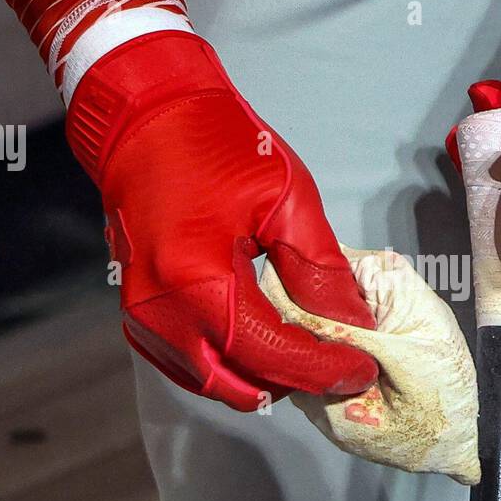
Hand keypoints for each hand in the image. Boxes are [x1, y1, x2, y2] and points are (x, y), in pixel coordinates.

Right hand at [65, 31, 377, 410]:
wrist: (145, 115)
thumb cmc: (215, 144)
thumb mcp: (285, 197)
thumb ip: (318, 270)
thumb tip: (353, 323)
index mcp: (197, 282)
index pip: (272, 355)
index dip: (324, 369)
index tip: (364, 370)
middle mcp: (162, 313)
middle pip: (242, 385)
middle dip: (297, 382)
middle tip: (341, 365)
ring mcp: (142, 319)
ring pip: (214, 382)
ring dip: (264, 377)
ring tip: (309, 354)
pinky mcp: (136, 314)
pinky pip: (188, 365)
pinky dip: (230, 366)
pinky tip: (264, 345)